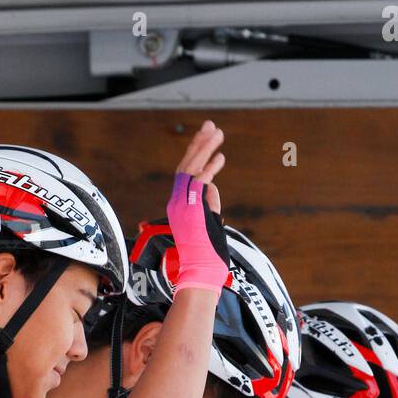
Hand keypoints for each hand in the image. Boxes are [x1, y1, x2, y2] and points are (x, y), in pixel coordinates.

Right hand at [167, 122, 228, 292]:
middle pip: (186, 166)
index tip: (208, 141)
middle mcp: (177, 202)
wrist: (200, 272)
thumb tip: (213, 187)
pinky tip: (220, 157)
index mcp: (179, 205)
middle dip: (199, 144)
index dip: (197, 155)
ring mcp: (181, 205)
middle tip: (211, 126)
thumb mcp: (209, 223)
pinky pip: (198, 183)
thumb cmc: (205, 254)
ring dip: (205, 149)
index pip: (186, 174)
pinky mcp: (190, 209)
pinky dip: (209, 169)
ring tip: (217, 133)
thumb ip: (209, 204)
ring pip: (191, 169)